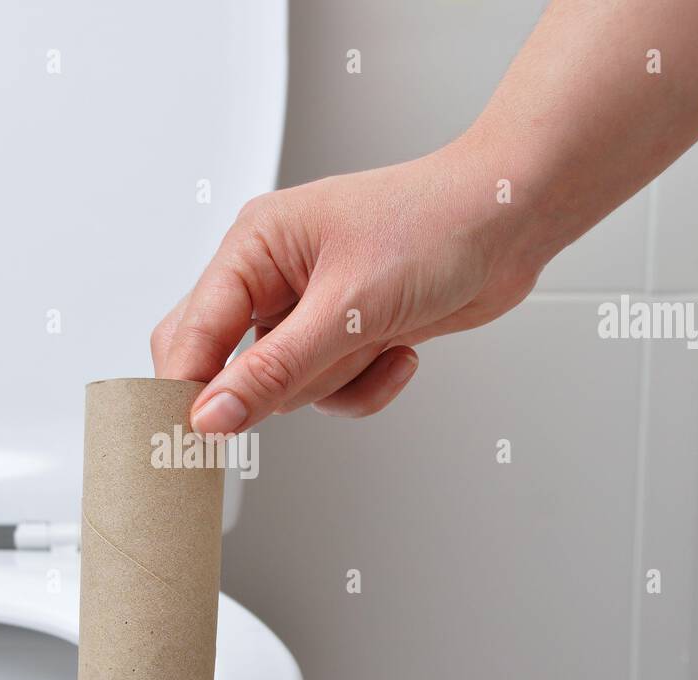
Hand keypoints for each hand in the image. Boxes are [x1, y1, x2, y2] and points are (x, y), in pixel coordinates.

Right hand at [150, 138, 541, 433]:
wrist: (513, 223)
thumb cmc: (437, 226)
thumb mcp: (347, 308)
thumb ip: (273, 370)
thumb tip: (213, 414)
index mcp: (254, 246)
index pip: (193, 331)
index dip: (185, 388)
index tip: (185, 438)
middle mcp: (272, 277)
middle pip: (222, 361)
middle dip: (265, 387)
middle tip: (288, 397)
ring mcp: (307, 309)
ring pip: (282, 386)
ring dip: (332, 382)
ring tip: (375, 342)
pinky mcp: (342, 335)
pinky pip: (327, 390)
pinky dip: (364, 385)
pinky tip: (398, 351)